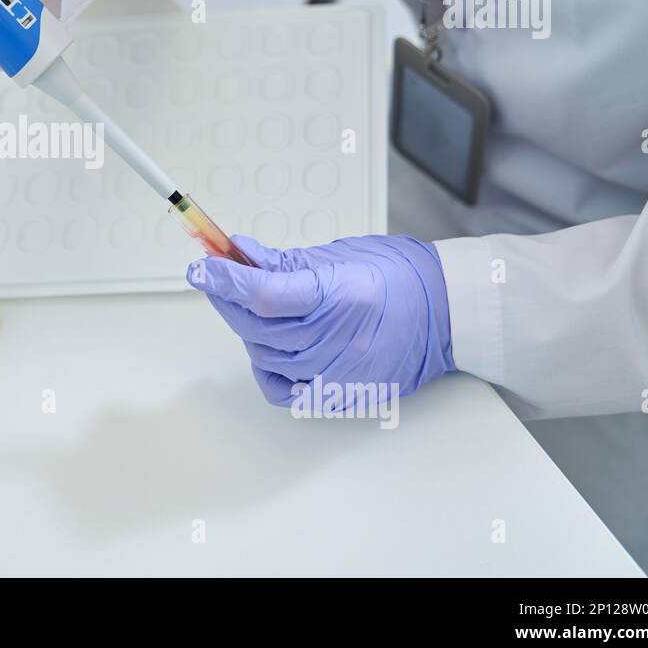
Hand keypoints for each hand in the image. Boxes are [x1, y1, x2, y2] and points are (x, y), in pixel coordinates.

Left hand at [186, 234, 454, 410]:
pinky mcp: (342, 395)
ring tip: (258, 308)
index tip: (200, 267)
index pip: (264, 294)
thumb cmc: (399, 277)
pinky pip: (284, 391)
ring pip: (264, 356)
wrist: (447, 313)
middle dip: (228, 299)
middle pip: (257, 327)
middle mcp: (339, 339)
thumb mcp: (338, 255)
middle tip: (217, 278)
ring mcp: (340, 372)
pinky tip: (270, 349)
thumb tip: (236, 252)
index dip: (224, 280)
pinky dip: (268, 370)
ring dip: (248, 330)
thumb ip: (282, 261)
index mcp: (341, 296)